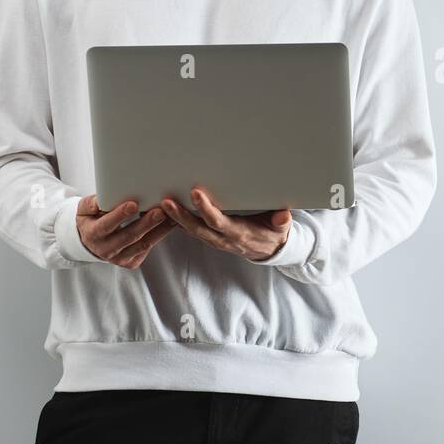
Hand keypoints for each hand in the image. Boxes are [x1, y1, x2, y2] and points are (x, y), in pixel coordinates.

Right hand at [74, 194, 175, 267]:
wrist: (91, 241)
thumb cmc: (91, 219)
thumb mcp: (85, 209)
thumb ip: (93, 203)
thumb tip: (103, 197)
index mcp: (93, 234)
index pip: (106, 225)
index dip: (119, 216)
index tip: (133, 204)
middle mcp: (105, 249)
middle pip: (129, 237)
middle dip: (146, 224)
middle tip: (160, 211)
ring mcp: (119, 258)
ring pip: (142, 245)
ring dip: (159, 231)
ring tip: (171, 216)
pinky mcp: (131, 262)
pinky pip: (147, 249)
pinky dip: (159, 236)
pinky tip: (170, 224)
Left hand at [161, 186, 293, 261]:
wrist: (269, 250)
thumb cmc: (274, 233)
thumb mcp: (281, 229)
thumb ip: (281, 222)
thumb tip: (283, 215)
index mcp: (239, 234)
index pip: (218, 221)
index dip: (206, 209)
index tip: (195, 193)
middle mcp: (223, 239)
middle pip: (197, 228)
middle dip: (180, 216)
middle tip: (166, 201)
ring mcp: (214, 239)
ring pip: (190, 230)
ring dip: (174, 219)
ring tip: (160, 204)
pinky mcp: (210, 237)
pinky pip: (191, 231)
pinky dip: (177, 222)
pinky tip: (166, 212)